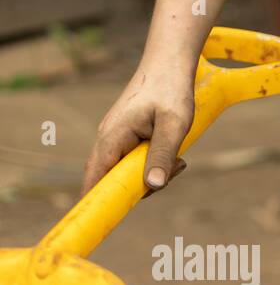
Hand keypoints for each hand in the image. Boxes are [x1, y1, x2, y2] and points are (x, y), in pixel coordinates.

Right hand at [82, 59, 194, 195]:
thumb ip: (162, 155)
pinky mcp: (127, 138)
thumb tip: (153, 186)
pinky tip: (176, 155)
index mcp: (112, 138)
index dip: (99, 203)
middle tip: (176, 168)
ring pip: (128, 174)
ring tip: (180, 159)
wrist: (169, 64)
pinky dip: (155, 165)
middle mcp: (108, 140)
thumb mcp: (174, 126)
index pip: (96, 180)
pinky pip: (136, 163)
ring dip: (154, 174)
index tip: (107, 220)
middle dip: (144, 188)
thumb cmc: (171, 90)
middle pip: (113, 182)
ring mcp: (116, 139)